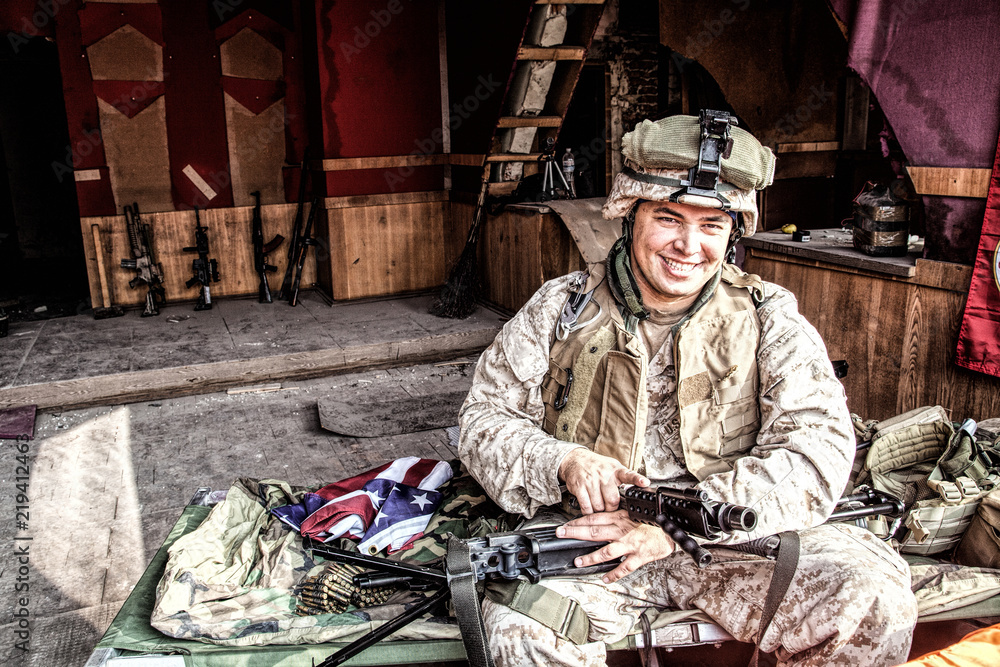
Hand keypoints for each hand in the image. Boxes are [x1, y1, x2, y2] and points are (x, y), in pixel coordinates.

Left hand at [556, 510, 674, 582]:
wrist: (673, 528)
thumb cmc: (653, 520)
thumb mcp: (634, 511)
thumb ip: (617, 514)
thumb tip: (602, 514)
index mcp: (620, 517)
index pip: (594, 518)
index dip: (577, 521)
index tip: (565, 525)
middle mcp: (622, 530)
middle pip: (594, 531)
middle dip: (575, 533)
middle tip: (562, 535)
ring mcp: (630, 544)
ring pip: (606, 551)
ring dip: (591, 557)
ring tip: (578, 562)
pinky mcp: (639, 556)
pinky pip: (624, 567)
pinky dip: (614, 574)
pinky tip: (605, 579)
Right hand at [558, 448, 648, 512]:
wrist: (575, 460)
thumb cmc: (596, 466)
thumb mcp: (612, 467)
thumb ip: (624, 477)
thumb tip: (639, 488)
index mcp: (615, 470)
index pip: (629, 474)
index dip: (637, 479)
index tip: (645, 483)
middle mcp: (604, 475)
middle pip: (613, 500)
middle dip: (611, 509)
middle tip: (609, 507)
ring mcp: (591, 481)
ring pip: (599, 506)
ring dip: (599, 511)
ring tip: (598, 506)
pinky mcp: (579, 487)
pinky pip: (586, 507)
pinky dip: (588, 512)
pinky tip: (589, 508)